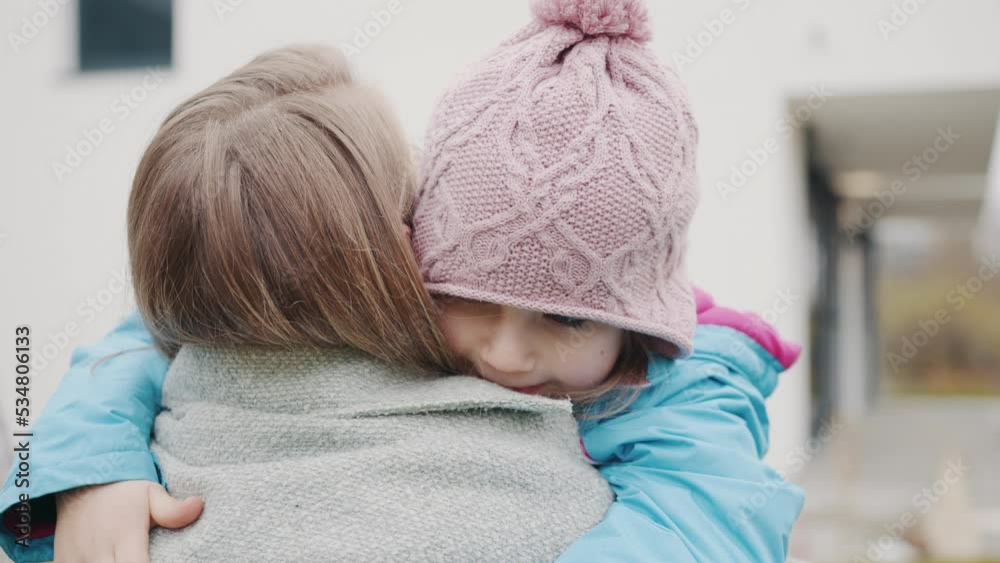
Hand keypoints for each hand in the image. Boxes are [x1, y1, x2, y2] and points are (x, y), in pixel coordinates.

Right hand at [54, 480, 202, 562]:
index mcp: (124, 535)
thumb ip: (173, 509)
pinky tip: (109, 560)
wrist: (80, 481)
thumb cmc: (123, 491)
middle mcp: (98, 550)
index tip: (157, 562)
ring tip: (126, 558)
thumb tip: (199, 505)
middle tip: (142, 558)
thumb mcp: (151, 494)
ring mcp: (77, 558)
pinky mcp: (63, 561)